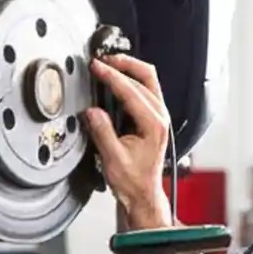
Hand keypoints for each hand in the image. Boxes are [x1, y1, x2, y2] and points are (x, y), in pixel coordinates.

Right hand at [83, 55, 171, 223]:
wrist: (142, 194)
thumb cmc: (133, 181)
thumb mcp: (113, 159)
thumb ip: (103, 133)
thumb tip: (92, 112)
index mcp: (153, 125)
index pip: (132, 91)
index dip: (112, 76)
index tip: (97, 67)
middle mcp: (160, 117)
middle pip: (146, 76)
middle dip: (124, 64)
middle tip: (103, 59)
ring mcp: (159, 116)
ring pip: (148, 80)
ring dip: (129, 68)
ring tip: (109, 63)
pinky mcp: (153, 117)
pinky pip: (145, 89)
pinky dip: (130, 79)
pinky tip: (116, 78)